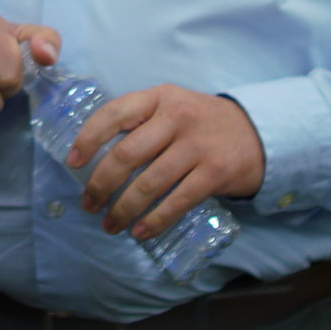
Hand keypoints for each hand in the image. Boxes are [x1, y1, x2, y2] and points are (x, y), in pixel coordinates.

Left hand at [67, 84, 263, 238]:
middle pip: (127, 154)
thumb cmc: (201, 122)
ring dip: (124, 209)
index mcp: (158, 98)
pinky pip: (177, 201)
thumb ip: (140, 121)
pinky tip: (140, 231)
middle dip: (101, 184)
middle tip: (89, 204)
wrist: (257, 132)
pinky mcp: (215, 172)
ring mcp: (197, 145)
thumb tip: (96, 154)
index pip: (113, 114)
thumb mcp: (171, 106)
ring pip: (149, 182)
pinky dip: (155, 220)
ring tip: (110, 224)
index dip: (88, 139)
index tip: (73, 163)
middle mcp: (176, 117)